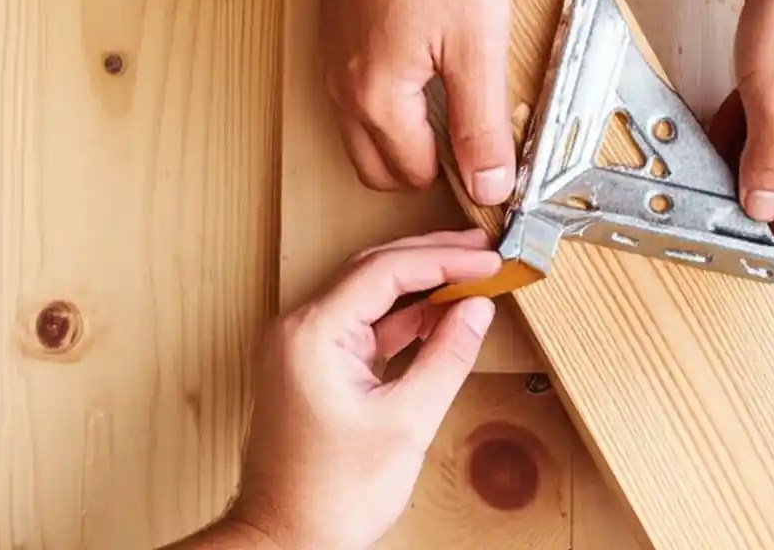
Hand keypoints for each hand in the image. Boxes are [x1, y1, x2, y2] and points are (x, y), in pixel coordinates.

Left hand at [224, 230, 501, 548]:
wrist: (287, 539)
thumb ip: (446, 357)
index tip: (486, 259)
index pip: (385, 270)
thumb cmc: (329, 495)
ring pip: (371, 294)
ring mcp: (305, 346)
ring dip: (423, 285)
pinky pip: (366, 324)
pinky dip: (406, 318)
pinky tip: (443, 315)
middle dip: (434, 258)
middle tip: (484, 252)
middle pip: (375, 270)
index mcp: (313, 334)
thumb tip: (476, 310)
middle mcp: (300, 330)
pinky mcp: (316, 365)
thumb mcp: (406, 423)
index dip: (443, 259)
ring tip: (472, 276)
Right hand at [318, 0, 515, 204]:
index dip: (460, 175)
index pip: (416, 177)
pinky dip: (391, 110)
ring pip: (366, 139)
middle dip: (427, 168)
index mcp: (378, 100)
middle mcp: (345, 93)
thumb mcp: (476, 45)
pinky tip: (426, 78)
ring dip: (407, 140)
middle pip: (382, 170)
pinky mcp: (336, 48)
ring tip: (452, 107)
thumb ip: (482, 123)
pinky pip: (358, 104)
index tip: (491, 157)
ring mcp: (335, 70)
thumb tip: (489, 184)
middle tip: (470, 141)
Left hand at [710, 0, 773, 285]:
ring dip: (743, 180)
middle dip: (763, 223)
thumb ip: (768, 163)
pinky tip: (712, 150)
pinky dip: (736, 139)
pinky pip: (759, 123)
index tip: (773, 282)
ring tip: (711, 206)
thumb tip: (760, 207)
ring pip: (772, 158)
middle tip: (729, 248)